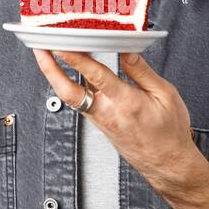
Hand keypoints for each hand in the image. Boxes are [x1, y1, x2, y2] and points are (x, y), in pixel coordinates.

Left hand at [31, 48, 200, 194]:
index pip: (95, 75)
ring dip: (56, 75)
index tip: (62, 43)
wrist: (166, 164)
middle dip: (50, 69)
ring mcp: (100, 120)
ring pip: (71, 96)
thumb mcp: (165, 95)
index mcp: (126, 103)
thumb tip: (126, 50)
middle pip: (69, 91)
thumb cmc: (169, 132)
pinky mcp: (99, 124)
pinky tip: (68, 72)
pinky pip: (80, 102)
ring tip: (48, 54)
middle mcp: (107, 113)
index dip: (76, 58)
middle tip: (39, 48)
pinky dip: (70, 84)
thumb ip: (142, 71)